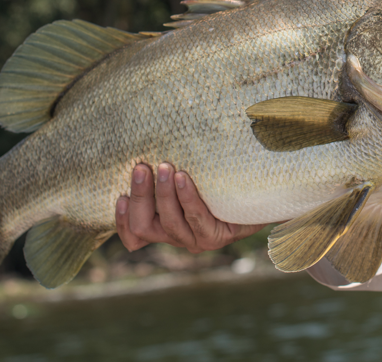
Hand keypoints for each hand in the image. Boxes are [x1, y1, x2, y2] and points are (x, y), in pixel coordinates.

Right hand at [115, 163, 265, 252]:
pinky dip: (187, 197)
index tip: (120, 195)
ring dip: (164, 193)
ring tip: (165, 167)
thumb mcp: (189, 176)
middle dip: (141, 196)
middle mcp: (178, 237)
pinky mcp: (217, 237)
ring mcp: (197, 240)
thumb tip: (142, 140)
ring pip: (169, 222)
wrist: (261, 192)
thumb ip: (166, 171)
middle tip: (142, 167)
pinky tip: (184, 178)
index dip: (122, 220)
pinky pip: (196, 218)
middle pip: (144, 226)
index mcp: (165, 227)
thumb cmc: (217, 179)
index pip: (134, 235)